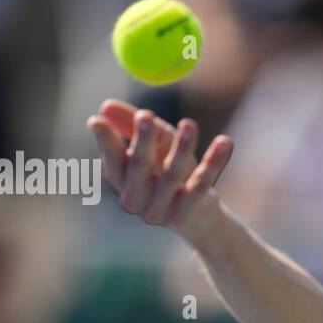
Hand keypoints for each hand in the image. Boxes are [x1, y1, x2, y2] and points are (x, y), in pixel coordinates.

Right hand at [87, 99, 233, 246]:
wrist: (200, 216)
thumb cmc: (173, 173)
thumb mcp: (156, 145)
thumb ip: (134, 125)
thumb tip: (105, 106)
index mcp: (122, 181)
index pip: (111, 159)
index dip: (105, 140)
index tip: (97, 120)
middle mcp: (134, 199)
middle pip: (138, 165)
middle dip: (142, 139)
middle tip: (146, 114)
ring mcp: (158, 211)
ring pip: (172, 173)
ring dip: (181, 146)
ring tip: (189, 124)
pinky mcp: (185, 215)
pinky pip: (200, 185)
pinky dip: (213, 162)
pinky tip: (225, 142)